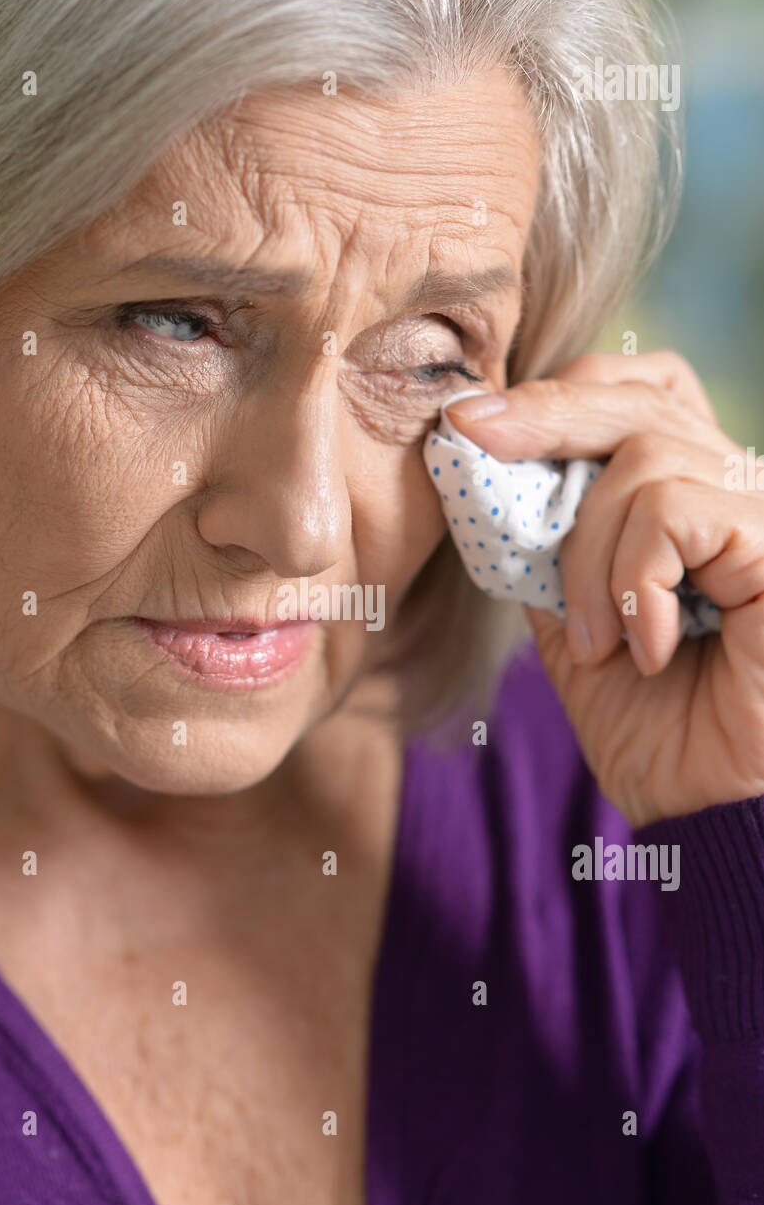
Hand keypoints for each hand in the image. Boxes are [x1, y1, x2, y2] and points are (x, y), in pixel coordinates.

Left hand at [444, 351, 763, 827]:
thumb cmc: (650, 723)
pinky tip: (650, 646)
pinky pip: (678, 511)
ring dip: (589, 556)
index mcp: (693, 496)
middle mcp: (740, 491)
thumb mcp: (573, 619)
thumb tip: (486, 471)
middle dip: (541, 414)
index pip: (638, 393)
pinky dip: (635, 579)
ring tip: (598, 640)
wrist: (702, 811)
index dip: (557, 396)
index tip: (469, 423)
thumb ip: (548, 546)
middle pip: (640, 397)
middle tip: (468, 433)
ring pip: (646, 460)